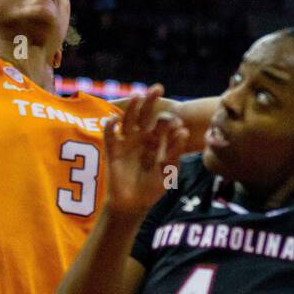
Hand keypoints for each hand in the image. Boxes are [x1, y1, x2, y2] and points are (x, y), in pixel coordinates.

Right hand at [103, 85, 190, 221]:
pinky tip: (114, 120)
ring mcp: (126, 142)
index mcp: (156, 140)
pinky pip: (110, 135)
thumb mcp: (168, 170)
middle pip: (145, 115)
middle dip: (150, 102)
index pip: (162, 124)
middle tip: (157, 88)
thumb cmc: (152, 188)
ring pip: (127, 120)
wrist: (133, 204)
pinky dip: (110, 126)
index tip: (176, 119)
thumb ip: (174, 151)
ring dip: (131, 108)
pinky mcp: (113, 150)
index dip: (168, 119)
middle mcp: (141, 137)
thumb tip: (183, 130)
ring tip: (137, 97)